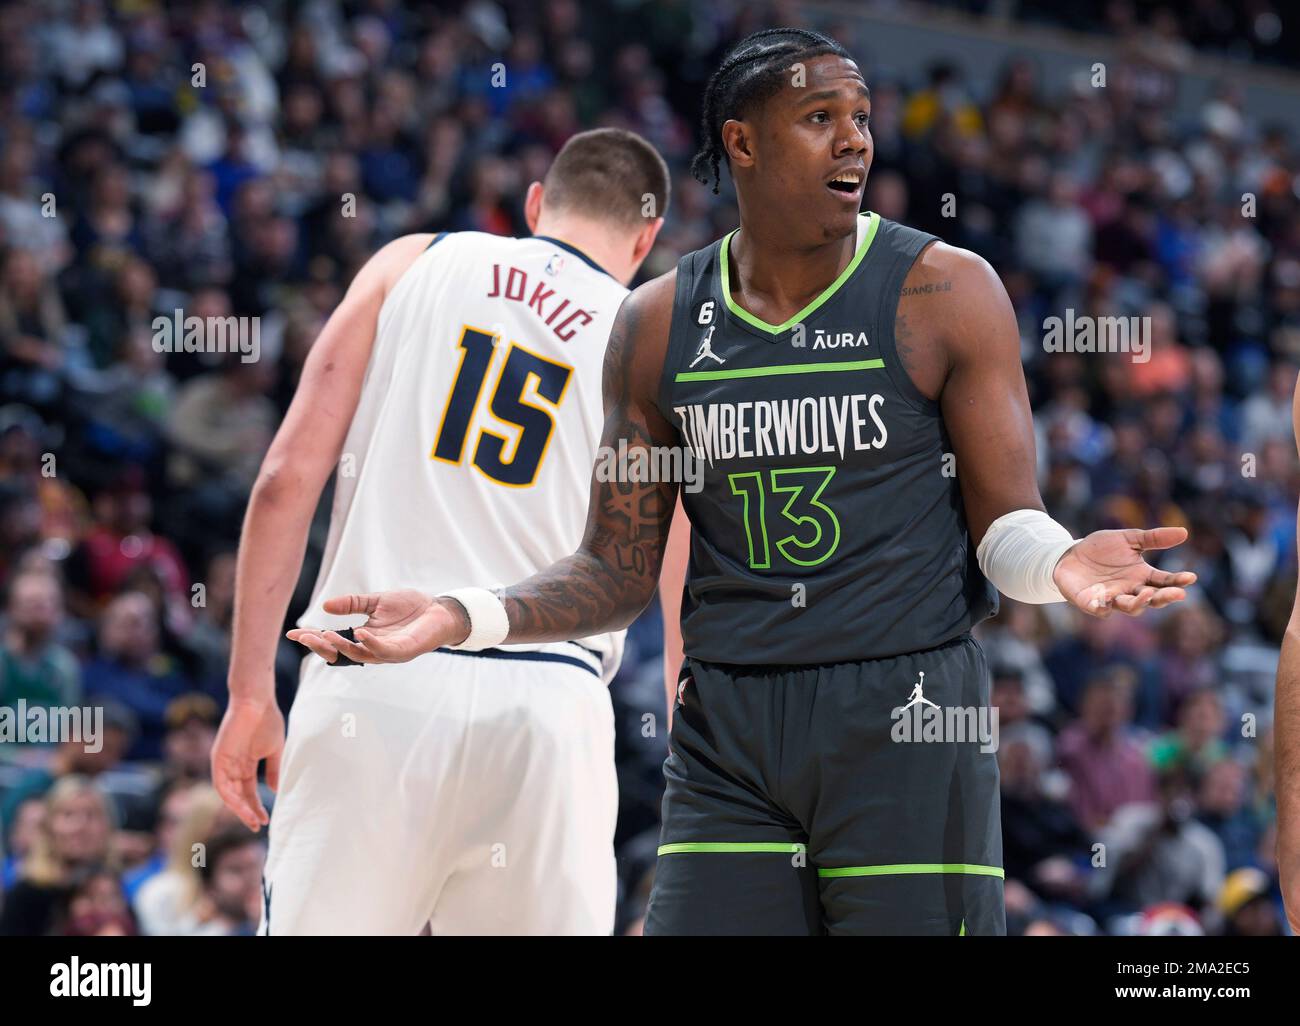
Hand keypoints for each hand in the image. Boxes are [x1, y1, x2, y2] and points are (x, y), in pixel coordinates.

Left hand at [211, 696, 284, 830]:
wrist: (257, 702)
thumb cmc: (267, 721)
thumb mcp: (274, 750)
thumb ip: (274, 770)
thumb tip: (276, 790)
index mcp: (246, 765)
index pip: (249, 792)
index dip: (256, 806)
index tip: (265, 820)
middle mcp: (233, 766)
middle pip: (238, 796)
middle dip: (247, 812)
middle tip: (256, 826)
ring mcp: (225, 763)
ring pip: (228, 793)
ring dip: (238, 808)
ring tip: (250, 820)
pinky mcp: (218, 758)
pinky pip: (220, 783)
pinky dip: (229, 796)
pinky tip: (239, 806)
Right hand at [285, 589, 468, 663]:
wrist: (440, 609)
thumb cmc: (411, 607)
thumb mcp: (376, 601)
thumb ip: (353, 604)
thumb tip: (325, 607)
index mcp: (364, 638)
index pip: (334, 642)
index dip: (313, 639)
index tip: (292, 632)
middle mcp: (373, 649)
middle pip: (341, 654)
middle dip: (321, 647)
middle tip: (304, 637)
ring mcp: (388, 653)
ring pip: (360, 655)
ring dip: (342, 646)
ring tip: (326, 635)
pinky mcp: (404, 651)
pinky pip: (384, 651)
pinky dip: (371, 643)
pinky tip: (361, 632)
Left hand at [1053, 526, 1196, 617]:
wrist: (1069, 555)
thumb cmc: (1101, 549)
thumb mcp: (1128, 539)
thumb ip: (1153, 538)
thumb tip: (1184, 532)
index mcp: (1142, 576)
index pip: (1164, 582)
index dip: (1177, 581)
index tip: (1191, 577)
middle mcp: (1130, 590)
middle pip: (1151, 599)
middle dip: (1164, 597)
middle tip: (1178, 594)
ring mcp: (1111, 598)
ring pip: (1129, 607)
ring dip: (1138, 602)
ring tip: (1146, 594)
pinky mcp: (1089, 602)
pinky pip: (1098, 609)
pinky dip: (1102, 607)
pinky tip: (1106, 602)